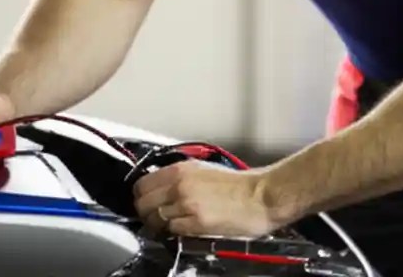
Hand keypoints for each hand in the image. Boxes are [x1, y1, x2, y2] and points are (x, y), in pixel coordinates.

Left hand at [133, 161, 281, 237]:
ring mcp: (186, 204)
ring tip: (167, 226)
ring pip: (154, 219)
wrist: (261, 197)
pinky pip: (171, 230)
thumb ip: (180, 177)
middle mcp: (180, 185)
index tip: (145, 201)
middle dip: (145, 212)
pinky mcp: (196, 223)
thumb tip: (160, 187)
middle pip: (142, 203)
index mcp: (181, 169)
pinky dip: (172, 232)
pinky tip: (181, 230)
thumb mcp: (204, 170)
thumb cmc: (239, 185)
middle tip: (153, 217)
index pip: (142, 184)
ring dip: (157, 225)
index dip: (141, 196)